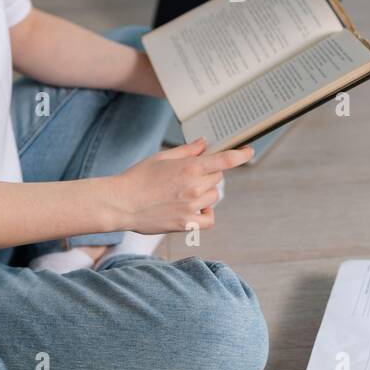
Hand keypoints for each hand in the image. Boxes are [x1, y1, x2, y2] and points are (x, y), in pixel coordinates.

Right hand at [104, 137, 252, 234]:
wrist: (121, 204)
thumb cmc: (138, 178)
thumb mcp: (161, 157)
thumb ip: (187, 151)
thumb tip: (205, 144)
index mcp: (189, 168)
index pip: (224, 161)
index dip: (240, 155)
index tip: (248, 151)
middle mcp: (194, 187)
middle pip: (218, 177)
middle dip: (209, 173)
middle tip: (190, 174)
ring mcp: (191, 207)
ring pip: (213, 196)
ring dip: (205, 192)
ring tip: (184, 192)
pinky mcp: (186, 224)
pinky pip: (209, 218)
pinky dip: (206, 213)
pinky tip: (194, 209)